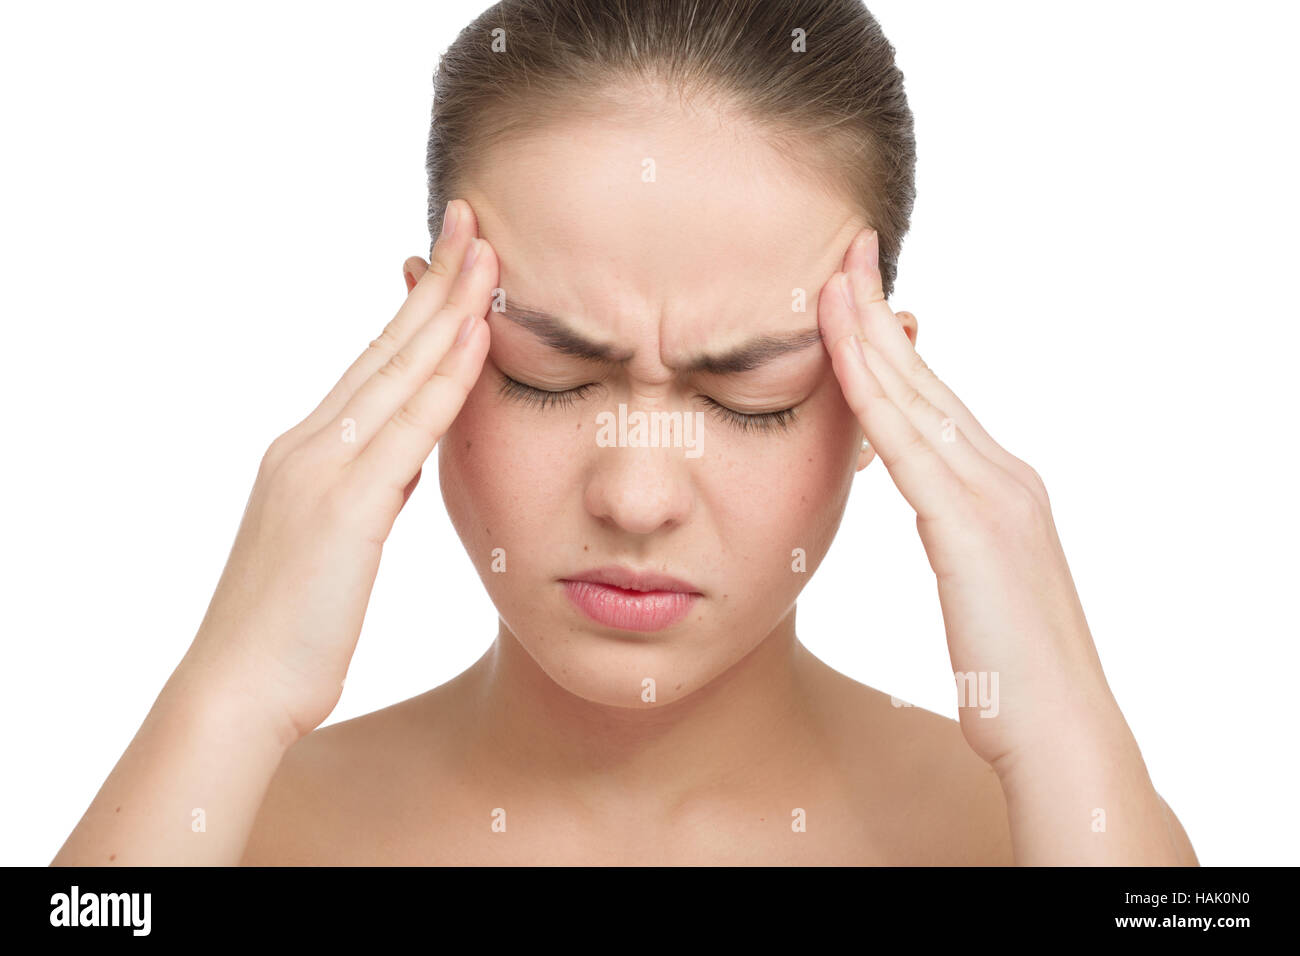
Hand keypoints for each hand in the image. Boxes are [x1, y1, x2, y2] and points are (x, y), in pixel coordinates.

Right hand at [179, 199, 495, 744]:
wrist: (240, 688)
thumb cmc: (291, 630)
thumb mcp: (337, 545)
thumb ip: (370, 492)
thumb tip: (405, 463)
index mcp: (308, 452)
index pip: (372, 364)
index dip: (415, 308)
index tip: (453, 262)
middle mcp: (310, 444)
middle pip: (386, 348)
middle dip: (436, 282)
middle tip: (475, 221)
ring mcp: (323, 469)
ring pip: (397, 372)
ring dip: (448, 310)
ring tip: (487, 253)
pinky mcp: (343, 506)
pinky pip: (407, 428)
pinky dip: (444, 378)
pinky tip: (475, 336)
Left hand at [817, 228, 1124, 772]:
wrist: (1060, 733)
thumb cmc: (1011, 675)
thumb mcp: (976, 584)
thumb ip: (953, 532)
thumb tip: (925, 506)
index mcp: (999, 487)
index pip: (934, 396)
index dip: (892, 341)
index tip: (855, 293)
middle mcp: (1002, 476)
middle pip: (927, 378)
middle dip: (880, 313)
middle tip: (844, 253)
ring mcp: (995, 498)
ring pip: (918, 401)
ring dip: (870, 338)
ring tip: (832, 281)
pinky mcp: (975, 531)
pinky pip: (913, 452)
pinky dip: (877, 402)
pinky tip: (846, 365)